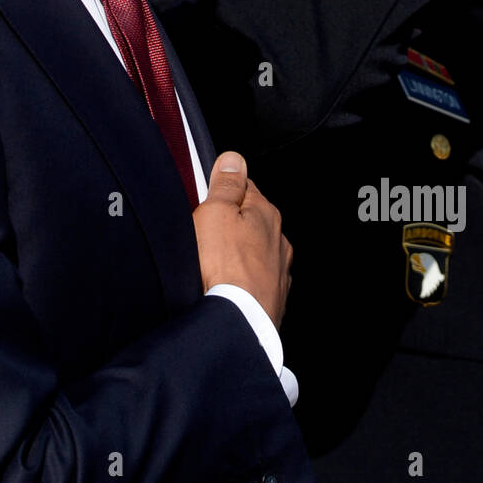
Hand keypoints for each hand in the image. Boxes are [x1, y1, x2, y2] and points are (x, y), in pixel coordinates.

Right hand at [192, 151, 291, 327]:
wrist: (237, 323)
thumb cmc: (224, 269)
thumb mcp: (215, 213)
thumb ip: (226, 184)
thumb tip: (234, 159)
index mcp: (266, 213)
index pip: (245, 187)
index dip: (222, 190)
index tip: (206, 197)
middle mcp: (278, 241)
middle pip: (250, 221)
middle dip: (229, 224)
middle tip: (203, 234)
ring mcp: (278, 271)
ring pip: (253, 251)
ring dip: (236, 254)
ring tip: (210, 263)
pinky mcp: (272, 298)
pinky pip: (253, 279)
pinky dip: (240, 278)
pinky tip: (223, 285)